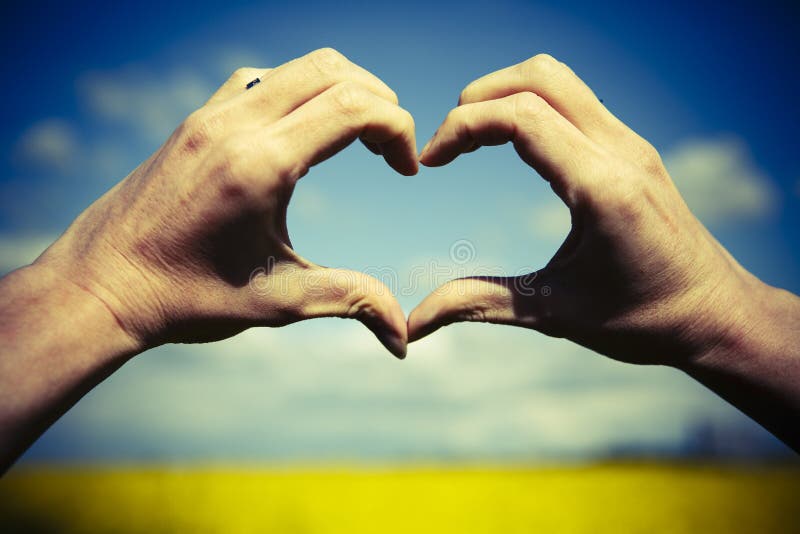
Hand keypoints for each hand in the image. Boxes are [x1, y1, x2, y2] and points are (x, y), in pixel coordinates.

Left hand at [34, 48, 416, 357]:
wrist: (101, 286)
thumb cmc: (184, 297)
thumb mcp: (276, 302)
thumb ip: (350, 303)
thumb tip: (403, 339)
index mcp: (261, 165)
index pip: (355, 107)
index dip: (399, 130)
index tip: (405, 171)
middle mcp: (235, 126)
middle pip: (333, 70)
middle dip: (379, 101)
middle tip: (390, 150)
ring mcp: (210, 116)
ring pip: (296, 66)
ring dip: (339, 89)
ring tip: (355, 137)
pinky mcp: (195, 121)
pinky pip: (258, 79)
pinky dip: (297, 91)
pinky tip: (300, 134)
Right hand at [409, 54, 759, 365]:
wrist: (716, 316)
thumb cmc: (642, 319)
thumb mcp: (552, 313)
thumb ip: (477, 304)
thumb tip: (413, 325)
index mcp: (601, 188)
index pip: (520, 116)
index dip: (462, 127)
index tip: (431, 162)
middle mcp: (620, 152)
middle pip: (539, 76)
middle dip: (479, 96)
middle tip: (449, 142)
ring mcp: (631, 144)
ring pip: (559, 79)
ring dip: (506, 94)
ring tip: (474, 139)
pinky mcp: (633, 149)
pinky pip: (576, 101)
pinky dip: (532, 106)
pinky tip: (513, 146)